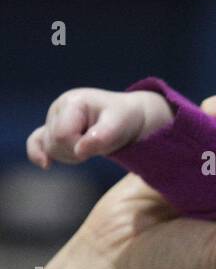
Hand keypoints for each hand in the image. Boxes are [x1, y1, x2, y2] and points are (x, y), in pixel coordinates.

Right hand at [26, 89, 172, 166]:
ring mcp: (53, 118)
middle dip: (75, 152)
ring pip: (49, 148)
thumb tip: (80, 151)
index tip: (98, 144)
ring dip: (70, 155)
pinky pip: (36, 142)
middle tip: (97, 145)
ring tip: (90, 145)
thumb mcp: (118, 126)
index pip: (62, 136)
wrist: (126, 116)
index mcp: (72, 102)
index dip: (79, 147)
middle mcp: (57, 108)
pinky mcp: (53, 128)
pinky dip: (38, 153)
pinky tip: (45, 165)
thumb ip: (100, 138)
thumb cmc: (123, 119)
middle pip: (54, 144)